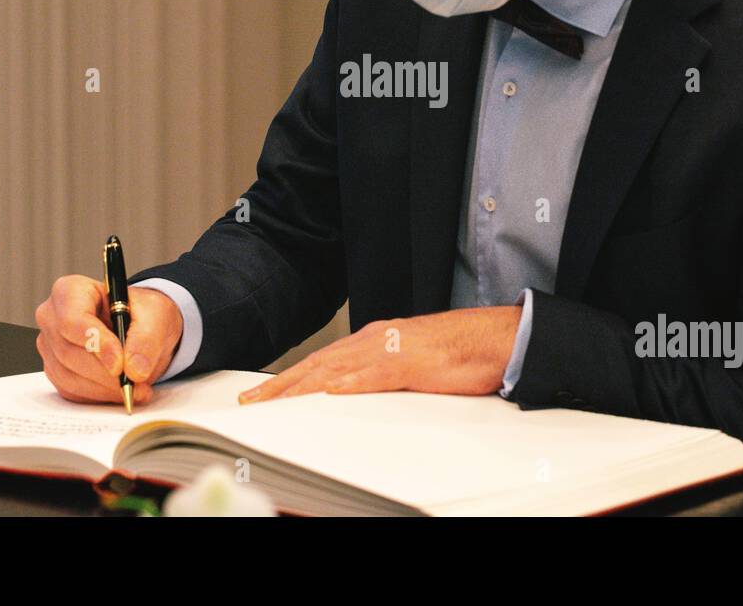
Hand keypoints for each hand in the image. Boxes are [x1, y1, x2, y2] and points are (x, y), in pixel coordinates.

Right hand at [36, 275, 182, 405]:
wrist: (142, 328)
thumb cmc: (142, 313)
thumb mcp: (154, 316)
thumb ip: (145, 340)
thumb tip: (134, 369)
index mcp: (70, 291)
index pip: (72, 320)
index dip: (95, 344)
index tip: (119, 365)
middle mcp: (52, 318)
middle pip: (69, 352)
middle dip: (105, 373)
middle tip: (137, 383)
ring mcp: (50, 347)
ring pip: (69, 376)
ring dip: (105, 389)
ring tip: (138, 388)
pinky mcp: (57, 371)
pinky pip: (72, 391)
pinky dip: (100, 396)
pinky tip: (123, 391)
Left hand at [238, 307, 520, 403]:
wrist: (491, 338)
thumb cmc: (457, 352)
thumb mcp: (410, 363)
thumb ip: (382, 373)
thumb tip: (357, 392)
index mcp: (374, 340)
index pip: (323, 362)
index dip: (291, 378)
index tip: (265, 394)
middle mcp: (375, 340)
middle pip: (318, 365)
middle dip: (282, 385)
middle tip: (250, 403)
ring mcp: (390, 350)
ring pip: (336, 369)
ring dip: (302, 387)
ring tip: (274, 403)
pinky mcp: (410, 362)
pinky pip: (375, 375)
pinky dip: (350, 384)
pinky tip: (330, 394)